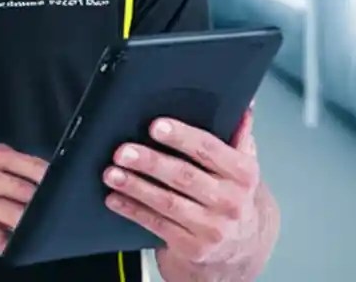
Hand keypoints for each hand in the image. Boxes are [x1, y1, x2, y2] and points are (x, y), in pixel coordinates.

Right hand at [0, 143, 47, 257]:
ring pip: (13, 214)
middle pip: (27, 192)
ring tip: (28, 232)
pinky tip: (6, 244)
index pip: (35, 166)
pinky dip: (4, 243)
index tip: (64, 195)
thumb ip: (18, 177)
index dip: (54, 183)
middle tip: (48, 219)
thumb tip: (54, 192)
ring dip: (25, 227)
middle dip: (41, 209)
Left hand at [103, 108, 261, 266]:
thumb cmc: (233, 199)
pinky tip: (115, 198)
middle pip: (184, 176)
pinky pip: (157, 225)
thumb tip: (243, 104)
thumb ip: (239, 136)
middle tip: (124, 151)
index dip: (182, 137)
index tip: (156, 126)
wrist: (240, 250)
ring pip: (167, 202)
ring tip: (112, 173)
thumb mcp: (242, 169)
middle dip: (150, 162)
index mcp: (243, 174)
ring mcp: (211, 228)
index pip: (209, 149)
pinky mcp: (192, 248)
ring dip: (135, 186)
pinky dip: (133, 210)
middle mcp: (230, 202)